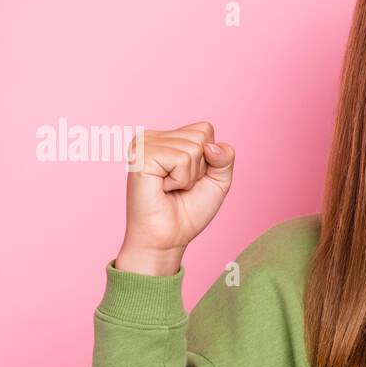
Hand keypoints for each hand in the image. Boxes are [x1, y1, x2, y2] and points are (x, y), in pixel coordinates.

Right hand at [114, 121, 234, 274]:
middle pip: (201, 136)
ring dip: (188, 176)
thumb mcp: (218, 181)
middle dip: (199, 168)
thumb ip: (225, 158)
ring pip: (193, 147)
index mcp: (167, 138)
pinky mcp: (141, 156)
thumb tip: (211, 146)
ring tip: (170, 188)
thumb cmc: (188, 211)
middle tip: (179, 185)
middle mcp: (153, 137)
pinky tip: (162, 188)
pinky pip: (181, 158)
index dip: (208, 159)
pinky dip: (180, 179)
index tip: (190, 179)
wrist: (168, 237)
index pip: (205, 129)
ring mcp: (144, 144)